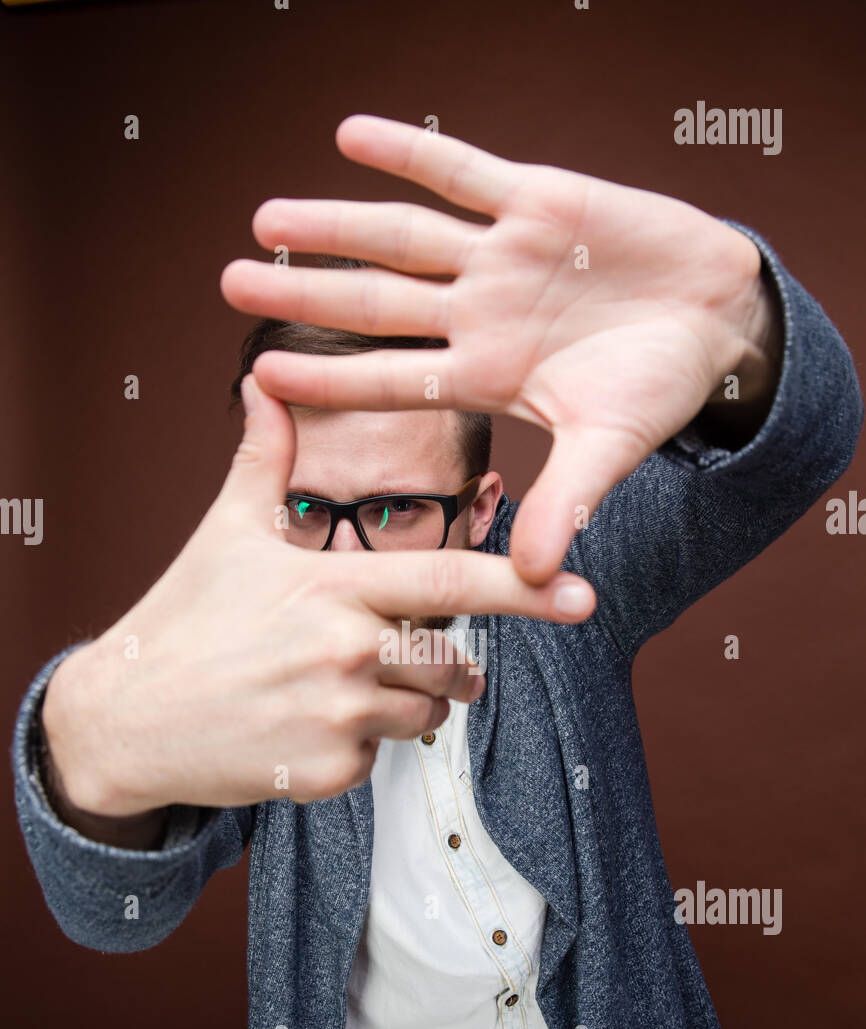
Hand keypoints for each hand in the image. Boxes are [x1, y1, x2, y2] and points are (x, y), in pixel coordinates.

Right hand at [41, 377, 594, 814]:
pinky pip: (379, 761)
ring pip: (423, 715)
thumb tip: (264, 384)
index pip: (451, 580)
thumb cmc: (183, 619)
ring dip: (402, 708)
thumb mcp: (225, 535)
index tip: (582, 595)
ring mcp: (338, 716)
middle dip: (449, 668)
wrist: (125, 718)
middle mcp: (346, 650)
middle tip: (404, 663)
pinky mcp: (327, 773)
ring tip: (334, 692)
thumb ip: (265, 461)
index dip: (523, 587)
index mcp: (334, 586)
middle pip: (452, 663)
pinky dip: (354, 749)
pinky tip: (300, 728)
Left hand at [221, 113, 780, 582]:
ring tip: (267, 218)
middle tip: (229, 285)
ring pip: (402, 234)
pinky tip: (351, 135)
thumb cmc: (658, 387)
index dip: (328, 379)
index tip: (260, 378)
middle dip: (305, 294)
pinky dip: (413, 151)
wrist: (714, 317)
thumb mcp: (610, 448)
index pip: (390, 378)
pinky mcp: (538, 198)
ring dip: (336, 225)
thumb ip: (566, 503)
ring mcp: (500, 255)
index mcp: (486, 375)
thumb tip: (532, 578)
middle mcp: (478, 313)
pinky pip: (465, 170)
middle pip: (375, 303)